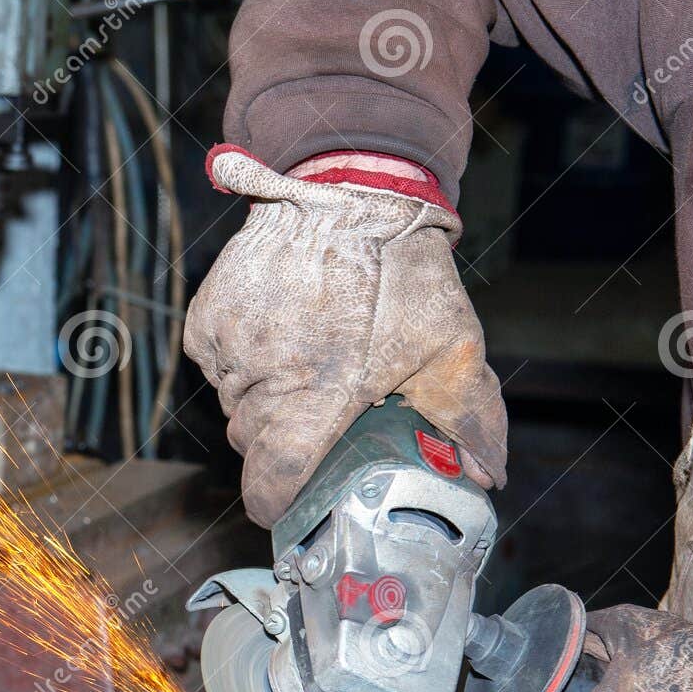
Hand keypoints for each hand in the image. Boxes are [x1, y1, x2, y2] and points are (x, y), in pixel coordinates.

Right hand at [185, 146, 507, 527]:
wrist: (348, 189)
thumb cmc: (401, 269)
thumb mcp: (450, 343)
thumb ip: (469, 417)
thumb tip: (487, 477)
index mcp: (315, 396)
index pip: (271, 483)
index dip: (278, 503)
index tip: (290, 502)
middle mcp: (261, 377)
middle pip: (255, 447)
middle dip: (284, 442)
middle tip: (324, 409)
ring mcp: (227, 348)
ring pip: (236, 407)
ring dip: (265, 400)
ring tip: (306, 359)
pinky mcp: (205, 321)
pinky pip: (216, 368)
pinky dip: (241, 364)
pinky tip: (279, 334)